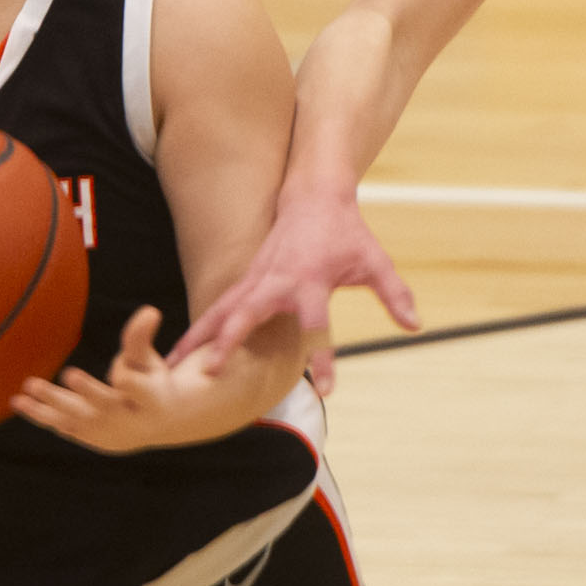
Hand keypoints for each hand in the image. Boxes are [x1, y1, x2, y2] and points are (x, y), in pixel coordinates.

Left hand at [14, 306, 218, 452]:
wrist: (154, 427)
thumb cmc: (150, 384)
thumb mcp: (149, 362)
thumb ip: (141, 340)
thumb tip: (150, 310)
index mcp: (151, 400)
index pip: (141, 392)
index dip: (130, 383)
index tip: (118, 374)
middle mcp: (128, 420)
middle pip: (105, 405)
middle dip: (87, 392)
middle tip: (69, 374)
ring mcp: (105, 432)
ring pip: (76, 418)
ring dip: (51, 404)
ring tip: (28, 387)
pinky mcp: (88, 437)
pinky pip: (62, 425)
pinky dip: (41, 415)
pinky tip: (18, 402)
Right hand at [171, 190, 415, 396]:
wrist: (314, 194)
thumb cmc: (347, 233)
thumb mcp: (374, 262)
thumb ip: (394, 294)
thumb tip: (415, 325)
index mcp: (310, 280)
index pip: (317, 323)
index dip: (323, 356)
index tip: (327, 390)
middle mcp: (276, 281)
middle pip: (247, 313)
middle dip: (228, 341)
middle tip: (210, 371)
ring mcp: (255, 279)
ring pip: (220, 310)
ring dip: (197, 338)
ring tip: (171, 367)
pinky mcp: (245, 281)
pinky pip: (216, 308)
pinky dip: (197, 330)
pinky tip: (176, 354)